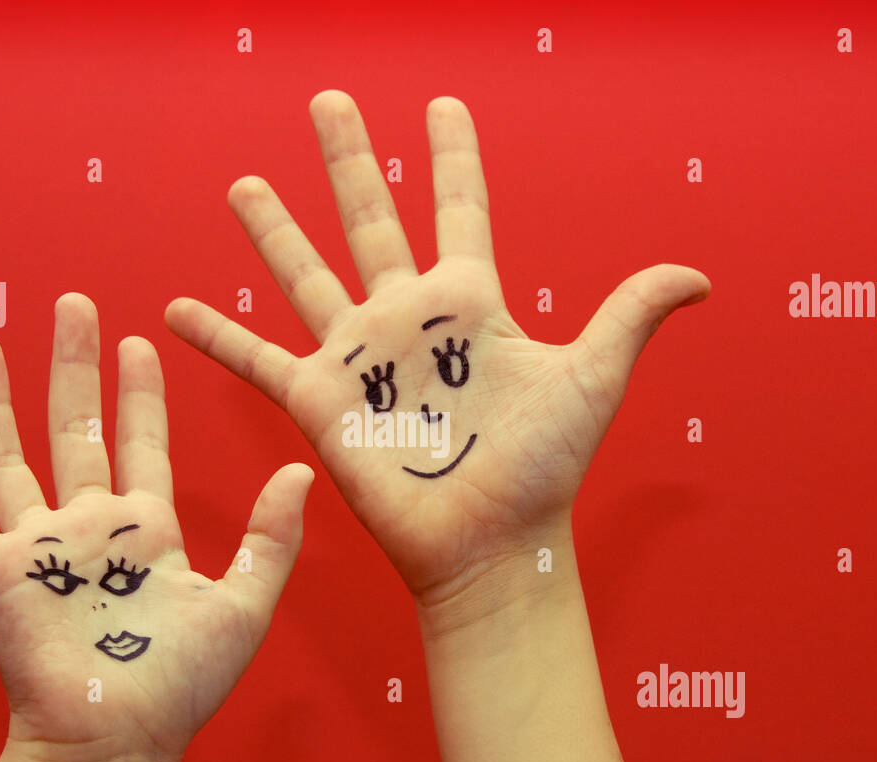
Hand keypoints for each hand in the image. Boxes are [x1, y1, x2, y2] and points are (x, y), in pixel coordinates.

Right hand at [0, 293, 312, 761]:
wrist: (119, 738)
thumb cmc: (182, 683)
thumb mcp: (244, 603)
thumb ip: (270, 537)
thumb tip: (302, 472)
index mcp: (146, 531)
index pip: (141, 444)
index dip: (140, 394)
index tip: (140, 341)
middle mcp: (89, 528)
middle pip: (76, 430)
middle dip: (75, 367)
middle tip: (73, 305)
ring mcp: (38, 545)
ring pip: (8, 454)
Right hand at [165, 90, 708, 604]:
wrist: (490, 544)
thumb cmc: (542, 468)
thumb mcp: (591, 378)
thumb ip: (631, 314)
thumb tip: (701, 275)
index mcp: (470, 302)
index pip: (460, 206)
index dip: (452, 154)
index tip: (442, 103)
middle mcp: (409, 319)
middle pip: (371, 217)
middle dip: (350, 159)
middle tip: (327, 101)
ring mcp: (359, 358)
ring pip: (305, 273)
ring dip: (274, 229)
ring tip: (244, 184)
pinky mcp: (319, 403)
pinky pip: (256, 360)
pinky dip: (216, 337)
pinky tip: (175, 309)